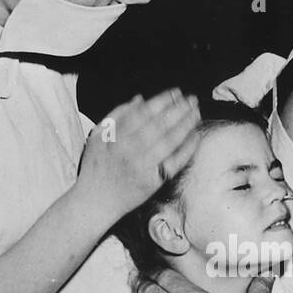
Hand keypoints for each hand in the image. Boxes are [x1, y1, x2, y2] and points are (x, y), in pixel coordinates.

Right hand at [75, 89, 202, 219]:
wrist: (95, 200)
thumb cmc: (96, 166)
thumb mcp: (98, 136)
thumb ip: (117, 114)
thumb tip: (141, 99)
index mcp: (116, 136)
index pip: (144, 113)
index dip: (163, 101)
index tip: (176, 92)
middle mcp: (130, 150)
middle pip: (160, 125)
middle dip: (179, 109)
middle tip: (192, 99)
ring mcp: (143, 167)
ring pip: (170, 141)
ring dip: (186, 125)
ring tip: (196, 113)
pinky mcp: (153, 182)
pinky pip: (175, 162)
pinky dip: (187, 148)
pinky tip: (195, 136)